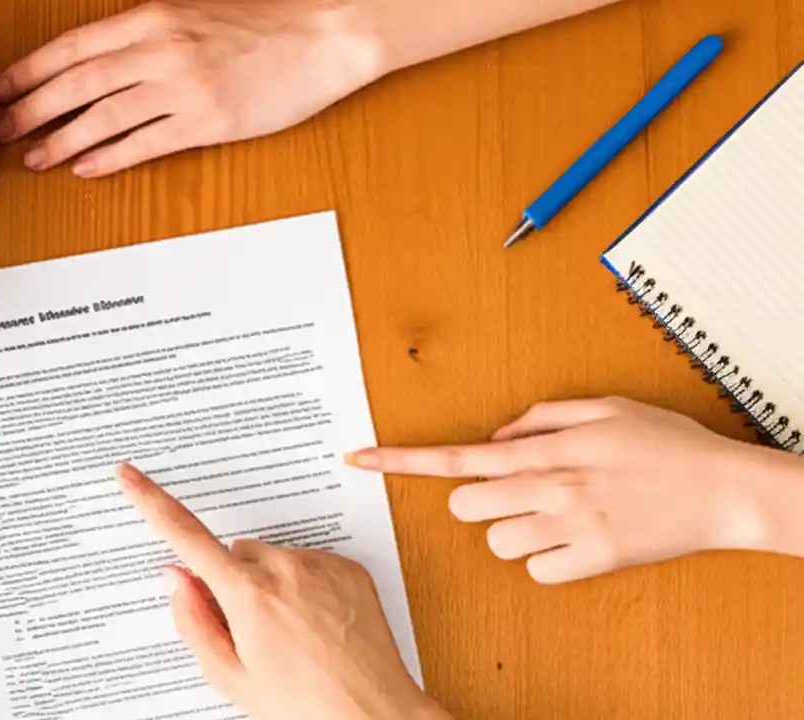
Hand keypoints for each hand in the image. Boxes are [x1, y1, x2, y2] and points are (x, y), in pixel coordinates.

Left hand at [0, 0, 386, 176]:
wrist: (324, 33)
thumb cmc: (264, 21)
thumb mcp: (193, 11)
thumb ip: (147, 32)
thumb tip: (100, 59)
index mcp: (153, 16)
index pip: (72, 47)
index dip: (29, 71)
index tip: (1, 89)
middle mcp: (161, 48)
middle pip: (76, 83)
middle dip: (31, 109)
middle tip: (3, 132)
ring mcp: (183, 86)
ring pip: (102, 117)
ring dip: (61, 140)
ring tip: (34, 158)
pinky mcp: (208, 121)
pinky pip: (144, 144)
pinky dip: (109, 158)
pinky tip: (85, 168)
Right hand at [115, 463, 446, 719]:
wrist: (373, 715)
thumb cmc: (303, 706)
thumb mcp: (231, 676)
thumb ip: (193, 622)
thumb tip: (175, 578)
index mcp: (247, 594)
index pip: (185, 537)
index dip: (151, 502)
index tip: (130, 476)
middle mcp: (284, 568)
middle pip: (235, 556)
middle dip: (233, 584)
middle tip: (252, 633)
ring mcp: (320, 565)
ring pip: (273, 559)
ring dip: (272, 585)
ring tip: (293, 635)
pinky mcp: (348, 567)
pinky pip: (310, 563)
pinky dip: (306, 586)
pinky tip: (317, 624)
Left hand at [347, 397, 795, 583]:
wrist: (725, 490)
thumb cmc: (666, 445)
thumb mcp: (602, 408)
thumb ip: (541, 417)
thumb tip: (500, 436)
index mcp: (548, 447)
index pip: (457, 456)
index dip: (402, 461)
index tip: (360, 459)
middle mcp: (551, 487)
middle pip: (466, 507)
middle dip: (478, 502)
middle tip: (513, 494)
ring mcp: (571, 526)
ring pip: (498, 542)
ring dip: (515, 531)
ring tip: (557, 514)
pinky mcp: (593, 561)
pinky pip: (537, 571)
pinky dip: (548, 560)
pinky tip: (575, 540)